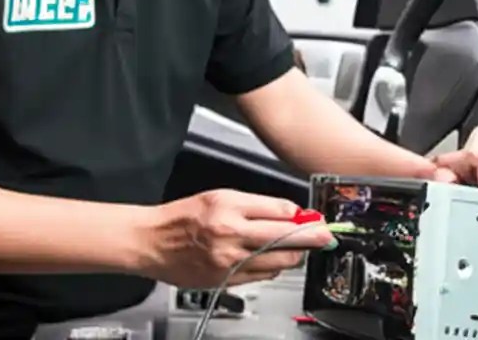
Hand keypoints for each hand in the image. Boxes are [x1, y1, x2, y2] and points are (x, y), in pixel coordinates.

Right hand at [142, 189, 334, 288]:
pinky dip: (273, 268)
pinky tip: (275, 260)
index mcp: (229, 208)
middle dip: (312, 238)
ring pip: (278, 262)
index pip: (280, 212)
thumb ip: (256, 205)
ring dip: (295, 255)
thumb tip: (289, 213)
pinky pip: (262, 276)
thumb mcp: (220, 196)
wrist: (151, 242)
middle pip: (285, 238)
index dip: (303, 216)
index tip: (316, 218)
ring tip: (301, 248)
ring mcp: (228, 261)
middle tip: (325, 236)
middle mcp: (230, 235)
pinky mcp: (225, 280)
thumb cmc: (182, 217)